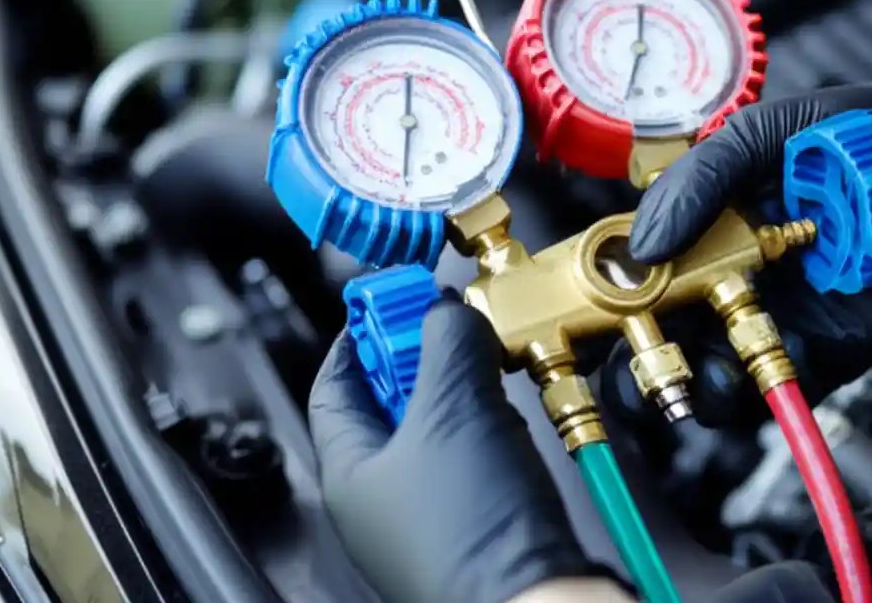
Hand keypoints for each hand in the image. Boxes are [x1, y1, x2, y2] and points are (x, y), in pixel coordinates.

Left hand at [309, 300, 614, 602]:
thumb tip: (445, 309)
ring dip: (458, 386)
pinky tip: (509, 412)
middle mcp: (380, 497)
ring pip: (434, 427)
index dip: (361, 333)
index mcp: (349, 471)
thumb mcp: (456, 408)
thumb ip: (449, 341)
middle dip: (418, 353)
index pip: (333, 383)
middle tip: (446, 320)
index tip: (391, 298)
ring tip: (485, 359)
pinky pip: (470, 456)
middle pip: (387, 401)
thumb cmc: (476, 531)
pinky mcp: (474, 523)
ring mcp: (427, 513)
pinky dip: (486, 423)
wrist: (538, 600)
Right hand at [624, 48, 871, 417]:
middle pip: (658, 338)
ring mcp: (772, 320)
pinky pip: (771, 389)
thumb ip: (696, 182)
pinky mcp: (820, 355)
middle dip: (630, 359)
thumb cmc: (855, 134)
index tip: (590, 301)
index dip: (604, 295)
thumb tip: (641, 244)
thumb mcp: (759, 135)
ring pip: (707, 377)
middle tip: (627, 352)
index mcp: (701, 229)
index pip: (633, 275)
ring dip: (685, 381)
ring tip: (691, 363)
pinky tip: (742, 364)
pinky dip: (750, 390)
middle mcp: (726, 280)